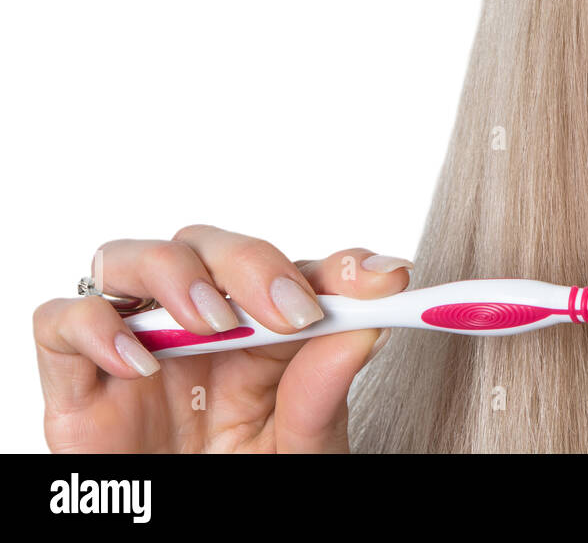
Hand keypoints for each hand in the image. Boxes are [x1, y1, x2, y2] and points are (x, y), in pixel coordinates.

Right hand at [34, 224, 411, 451]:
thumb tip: (373, 319)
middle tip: (294, 311)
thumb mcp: (300, 445)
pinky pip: (61, 319)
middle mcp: (197, 328)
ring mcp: (135, 347)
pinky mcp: (76, 381)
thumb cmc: (243, 487)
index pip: (296, 269)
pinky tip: (140, 363)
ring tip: (214, 324)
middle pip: (211, 246)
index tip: (381, 277)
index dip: (339, 264)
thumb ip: (326, 388)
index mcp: (262, 336)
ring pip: (131, 256)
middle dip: (256, 263)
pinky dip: (95, 326)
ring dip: (177, 274)